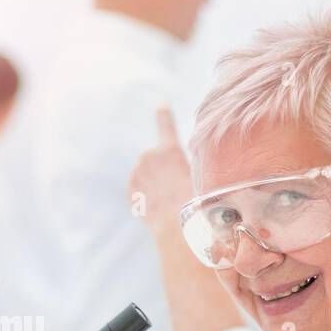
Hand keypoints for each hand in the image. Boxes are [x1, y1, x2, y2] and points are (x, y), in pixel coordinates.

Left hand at [129, 106, 194, 240]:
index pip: (166, 125)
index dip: (164, 114)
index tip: (161, 103)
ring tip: (168, 198)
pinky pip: (140, 187)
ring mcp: (137, 173)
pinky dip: (148, 193)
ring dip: (155, 181)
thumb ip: (191, 163)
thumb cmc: (192, 203)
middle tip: (175, 185)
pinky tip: (158, 204)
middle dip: (163, 167)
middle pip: (156, 157)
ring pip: (148, 173)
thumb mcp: (200, 176)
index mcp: (168, 150)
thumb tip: (191, 163)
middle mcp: (149, 156)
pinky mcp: (131, 188)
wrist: (173, 227)